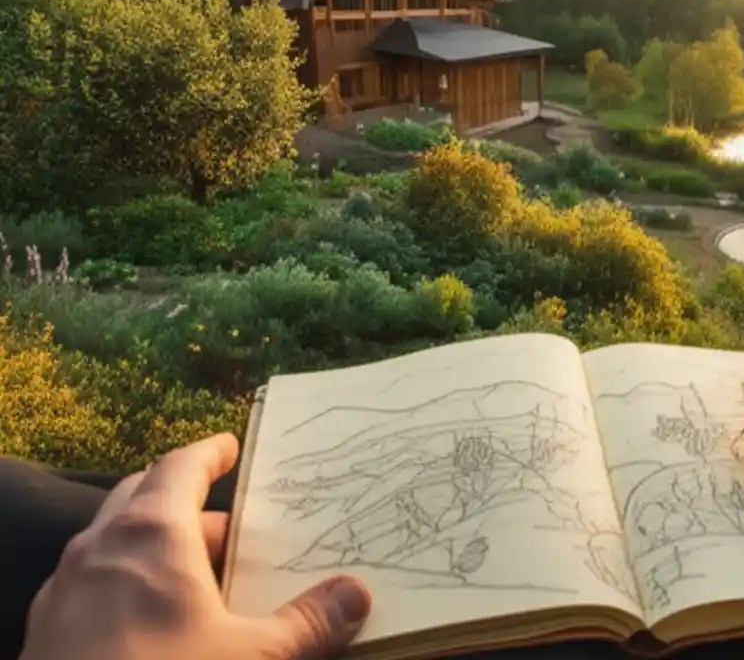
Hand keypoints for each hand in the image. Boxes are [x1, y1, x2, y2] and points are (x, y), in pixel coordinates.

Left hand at [21, 434, 372, 659]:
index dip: (208, 455)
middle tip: (228, 522)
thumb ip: (307, 623)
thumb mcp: (253, 657)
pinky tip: (152, 621)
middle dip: (184, 502)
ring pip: (113, 544)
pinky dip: (125, 583)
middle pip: (141, 498)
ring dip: (155, 546)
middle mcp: (99, 549)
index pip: (179, 468)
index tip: (229, 448)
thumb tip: (354, 594)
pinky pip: (92, 585)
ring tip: (197, 576)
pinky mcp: (47, 632)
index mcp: (151, 535)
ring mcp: (65, 590)